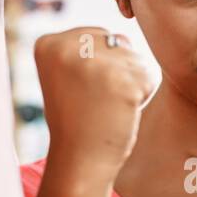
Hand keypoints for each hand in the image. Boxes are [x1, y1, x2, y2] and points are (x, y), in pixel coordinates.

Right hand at [33, 26, 156, 183]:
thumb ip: (86, 47)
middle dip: (116, 72)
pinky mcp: (122, 81)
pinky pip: (148, 76)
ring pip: (135, 58)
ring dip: (130, 84)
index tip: (80, 91)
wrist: (79, 161)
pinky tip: (120, 112)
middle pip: (118, 43)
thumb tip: (123, 38)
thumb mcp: (67, 74)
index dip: (98, 67)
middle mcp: (67, 47)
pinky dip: (142, 96)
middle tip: (95, 101)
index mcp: (48, 43)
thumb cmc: (78, 119)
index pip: (97, 36)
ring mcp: (95, 63)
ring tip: (107, 107)